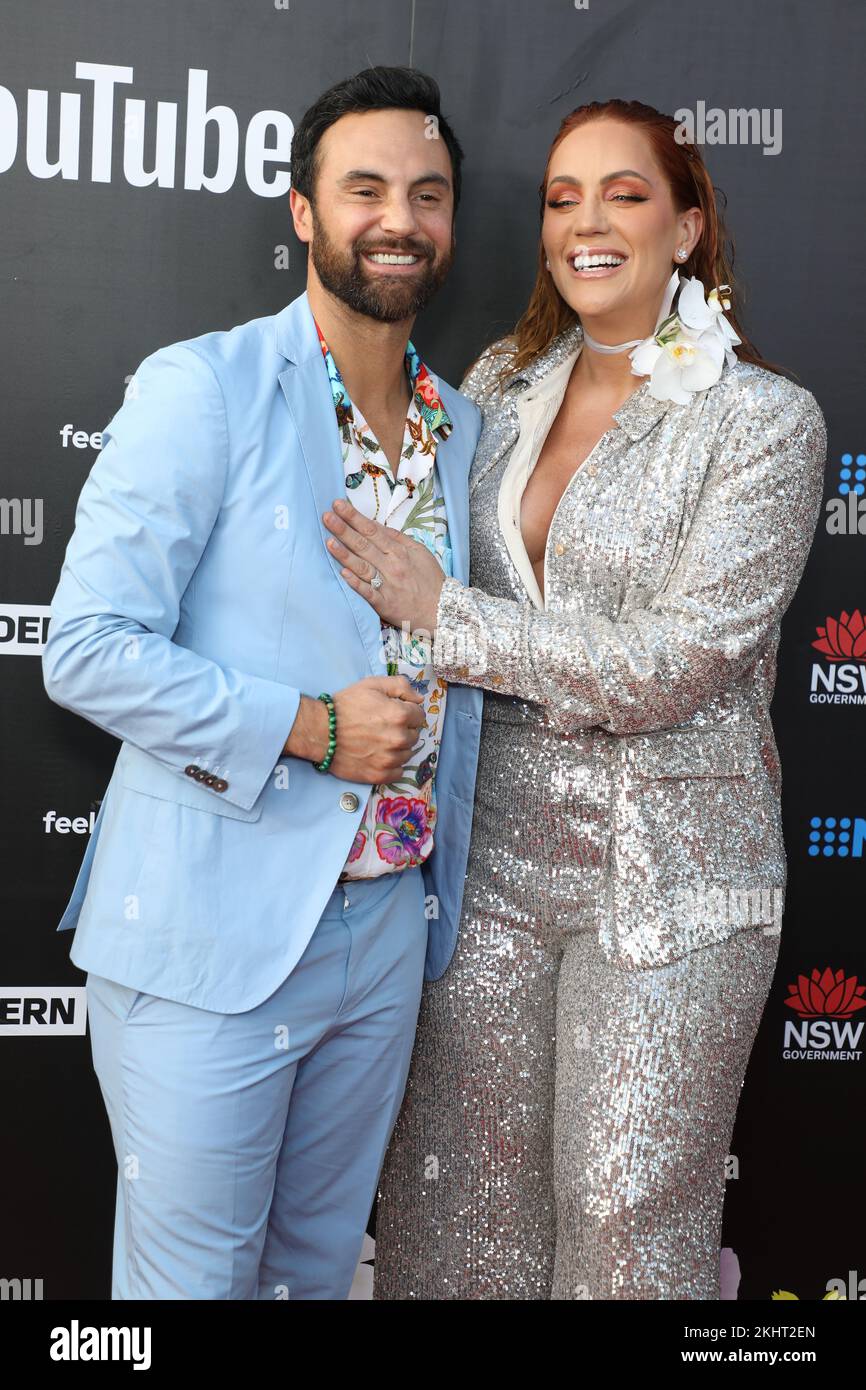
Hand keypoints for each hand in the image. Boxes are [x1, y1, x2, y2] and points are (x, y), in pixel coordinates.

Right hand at [285, 676, 426, 782]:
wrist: (320, 731)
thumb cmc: (345, 705)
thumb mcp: (372, 684)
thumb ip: (401, 686)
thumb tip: (420, 699)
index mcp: (400, 715)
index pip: (419, 715)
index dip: (407, 712)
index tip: (393, 713)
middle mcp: (399, 739)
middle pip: (414, 735)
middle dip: (403, 729)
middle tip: (383, 727)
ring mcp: (390, 759)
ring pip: (407, 754)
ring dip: (398, 748)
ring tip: (379, 741)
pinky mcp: (380, 775)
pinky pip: (398, 772)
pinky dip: (392, 765)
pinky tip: (378, 756)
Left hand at [322, 498, 444, 633]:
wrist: (441, 610)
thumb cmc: (430, 580)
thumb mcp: (419, 552)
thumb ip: (398, 539)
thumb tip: (378, 526)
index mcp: (399, 551)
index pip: (372, 530)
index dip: (354, 517)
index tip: (338, 505)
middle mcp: (392, 566)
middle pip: (364, 545)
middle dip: (344, 529)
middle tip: (326, 516)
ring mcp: (387, 585)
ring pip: (362, 566)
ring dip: (344, 554)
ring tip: (328, 541)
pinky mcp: (384, 604)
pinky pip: (368, 592)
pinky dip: (356, 583)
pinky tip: (343, 573)